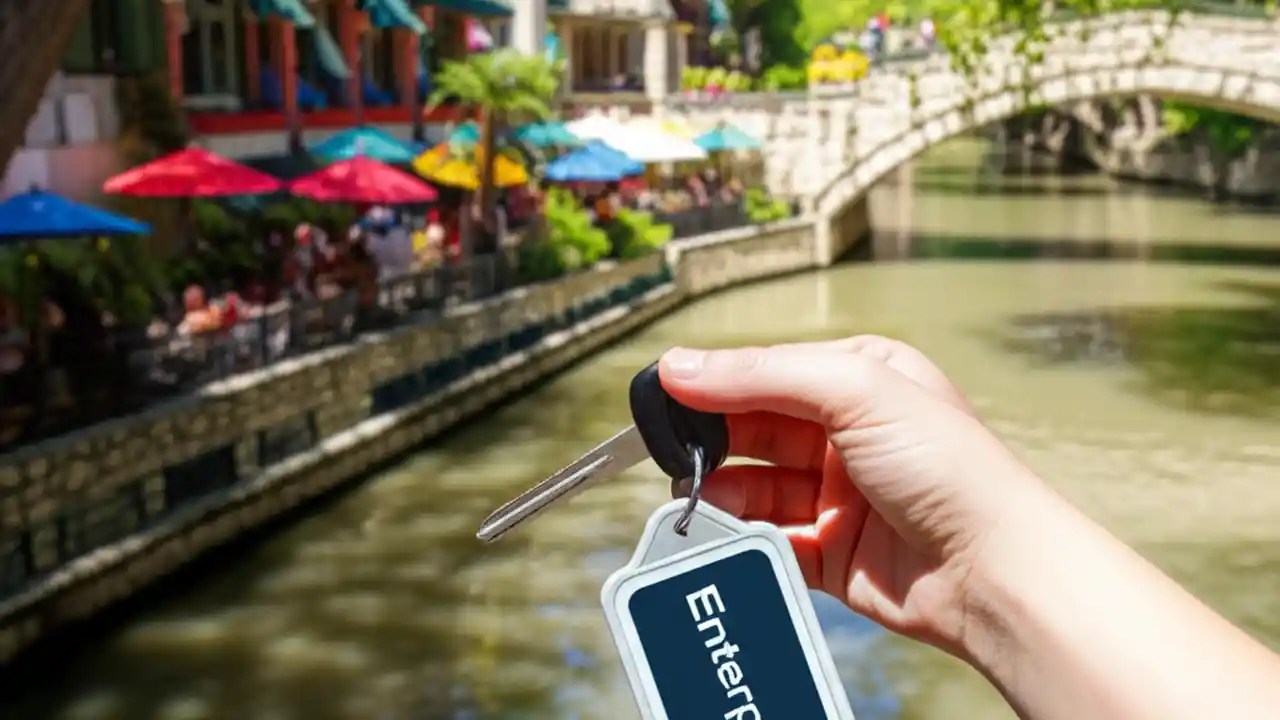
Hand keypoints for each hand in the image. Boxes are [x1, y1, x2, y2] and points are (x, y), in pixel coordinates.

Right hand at [659, 336, 1057, 657]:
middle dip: (712, 437)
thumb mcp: (855, 390)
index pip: (769, 370)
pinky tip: (724, 528)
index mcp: (862, 379)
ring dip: (721, 487)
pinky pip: (769, 538)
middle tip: (671, 449)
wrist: (995, 570)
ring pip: (756, 485)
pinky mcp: (832, 552)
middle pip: (756, 428)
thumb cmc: (948, 467)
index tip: (664, 393)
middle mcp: (849, 434)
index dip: (715, 381)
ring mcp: (840, 495)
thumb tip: (679, 365)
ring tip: (692, 491)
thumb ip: (761, 375)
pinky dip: (742, 534)